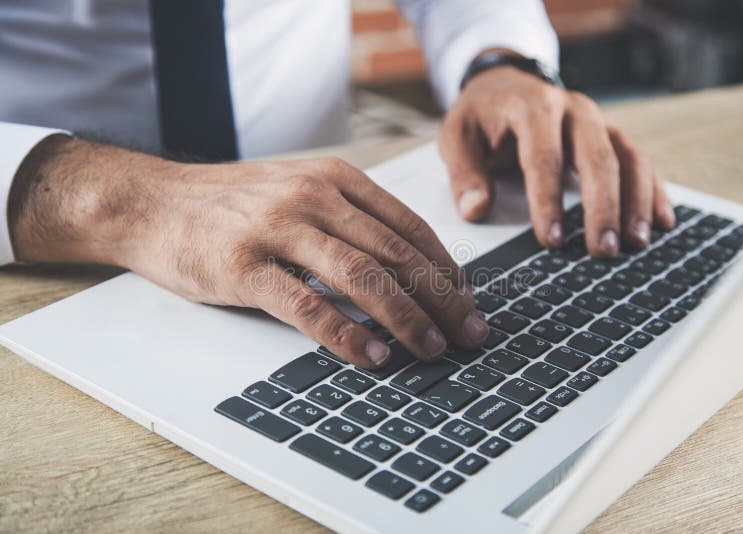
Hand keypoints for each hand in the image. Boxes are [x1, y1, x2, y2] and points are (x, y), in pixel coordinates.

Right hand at [9, 137, 488, 366]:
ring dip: (406, 318)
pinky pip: (306, 305)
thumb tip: (408, 269)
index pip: (409, 228)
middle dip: (443, 299)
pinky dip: (344, 334)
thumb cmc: (234, 204)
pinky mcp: (244, 267)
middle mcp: (313, 198)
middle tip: (471, 333)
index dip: (447, 269)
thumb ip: (351, 221)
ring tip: (433, 349)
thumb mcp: (300, 191)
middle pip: (397, 254)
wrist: (155, 203)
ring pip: (362, 278)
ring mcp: (277, 230)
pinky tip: (372, 356)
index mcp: (336, 179)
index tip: (469, 301)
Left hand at [439, 64, 675, 256]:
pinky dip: (654, 191)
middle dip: (602, 208)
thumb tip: (475, 211)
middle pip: (597, 158)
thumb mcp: (456, 138)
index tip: (551, 240)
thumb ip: (464, 174)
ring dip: (636, 203)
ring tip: (635, 244)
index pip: (544, 157)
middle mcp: (573, 110)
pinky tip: (662, 222)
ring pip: (628, 159)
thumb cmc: (480, 117)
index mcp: (533, 107)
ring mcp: (598, 121)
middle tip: (602, 250)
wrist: (504, 86)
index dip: (548, 201)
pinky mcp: (613, 135)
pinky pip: (641, 161)